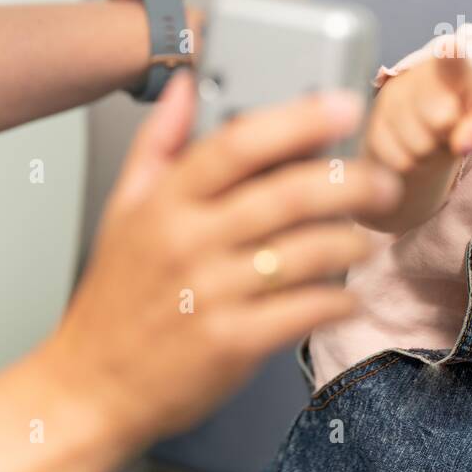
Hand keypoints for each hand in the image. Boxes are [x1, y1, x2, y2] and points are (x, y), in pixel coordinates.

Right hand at [40, 70, 403, 447]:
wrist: (90, 387)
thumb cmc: (116, 298)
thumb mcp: (124, 208)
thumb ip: (160, 142)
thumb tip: (185, 84)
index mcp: (166, 203)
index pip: (237, 145)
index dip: (297, 120)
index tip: (342, 105)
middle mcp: (189, 242)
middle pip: (286, 195)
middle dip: (348, 183)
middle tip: (381, 181)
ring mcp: (211, 294)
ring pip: (305, 252)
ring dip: (350, 242)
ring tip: (364, 239)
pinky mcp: (232, 343)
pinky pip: (303, 310)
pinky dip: (337, 301)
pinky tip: (346, 296)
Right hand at [354, 54, 471, 233]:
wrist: (430, 119)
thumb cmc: (465, 112)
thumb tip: (461, 143)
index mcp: (451, 67)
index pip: (450, 61)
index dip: (450, 55)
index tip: (451, 47)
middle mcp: (414, 77)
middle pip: (439, 122)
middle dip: (448, 133)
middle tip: (446, 125)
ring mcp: (389, 101)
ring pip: (417, 147)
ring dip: (429, 152)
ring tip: (430, 135)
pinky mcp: (372, 125)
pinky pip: (398, 160)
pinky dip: (411, 162)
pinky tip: (411, 145)